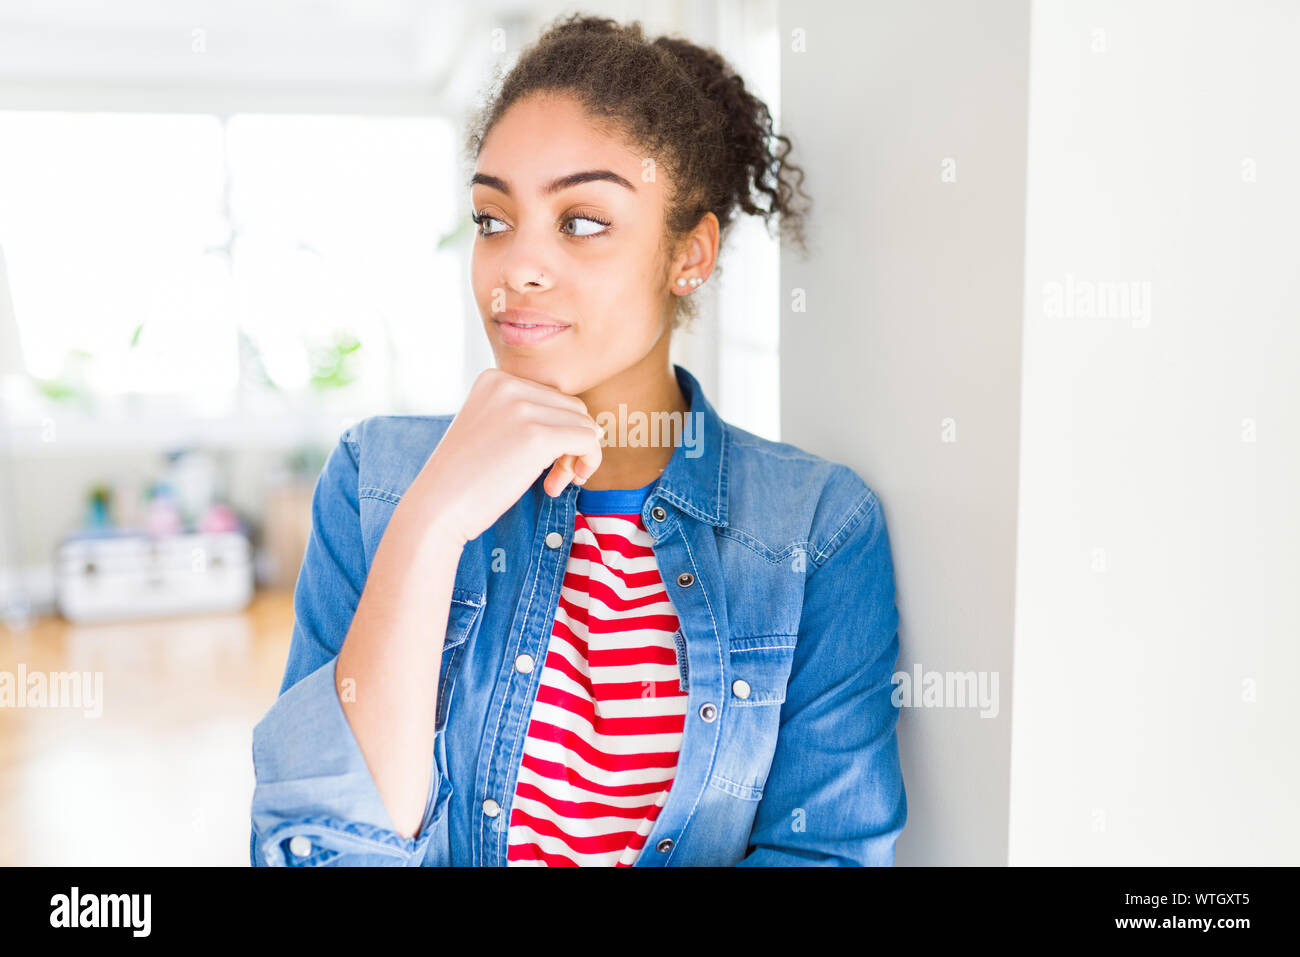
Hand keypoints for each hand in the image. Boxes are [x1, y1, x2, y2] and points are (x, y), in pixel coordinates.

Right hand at [413, 368, 603, 545]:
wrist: (437, 507)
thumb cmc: (466, 480)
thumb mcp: (491, 431)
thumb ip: (528, 419)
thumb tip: (593, 426)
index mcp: (494, 379)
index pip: (552, 398)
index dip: (556, 432)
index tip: (542, 464)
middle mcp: (508, 385)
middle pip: (572, 409)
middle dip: (570, 444)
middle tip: (553, 477)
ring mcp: (522, 408)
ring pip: (585, 425)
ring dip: (577, 457)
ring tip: (554, 483)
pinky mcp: (537, 435)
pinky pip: (588, 442)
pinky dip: (588, 462)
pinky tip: (563, 483)